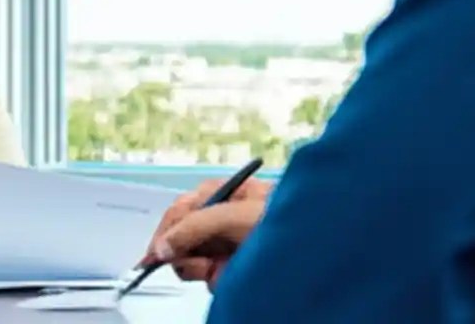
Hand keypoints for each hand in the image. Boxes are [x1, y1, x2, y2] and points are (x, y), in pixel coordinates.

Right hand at [139, 177, 272, 290]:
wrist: (320, 243)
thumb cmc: (285, 217)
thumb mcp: (234, 215)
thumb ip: (193, 227)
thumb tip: (162, 246)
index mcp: (217, 194)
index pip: (178, 211)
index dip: (164, 233)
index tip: (153, 255)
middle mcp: (217, 218)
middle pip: (180, 238)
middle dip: (189, 254)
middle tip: (204, 261)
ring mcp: (224, 244)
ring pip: (192, 261)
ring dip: (206, 269)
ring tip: (227, 266)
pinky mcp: (231, 266)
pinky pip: (210, 278)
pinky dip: (219, 279)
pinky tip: (235, 273)